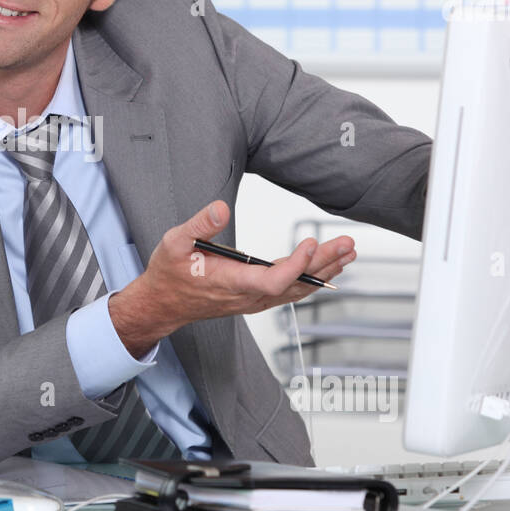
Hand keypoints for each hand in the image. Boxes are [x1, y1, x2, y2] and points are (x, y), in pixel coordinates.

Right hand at [108, 200, 355, 355]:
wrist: (162, 303)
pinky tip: (325, 269)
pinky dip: (311, 280)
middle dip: (324, 263)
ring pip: (297, 289)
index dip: (298, 264)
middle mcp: (248, 296)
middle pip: (296, 284)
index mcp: (232, 282)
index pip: (275, 280)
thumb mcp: (175, 242)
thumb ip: (200, 225)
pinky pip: (290, 292)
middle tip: (347, 244)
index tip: (311, 243)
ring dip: (324, 272)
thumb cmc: (169, 273)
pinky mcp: (255, 298)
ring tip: (347, 253)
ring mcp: (254, 300)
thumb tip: (221, 207)